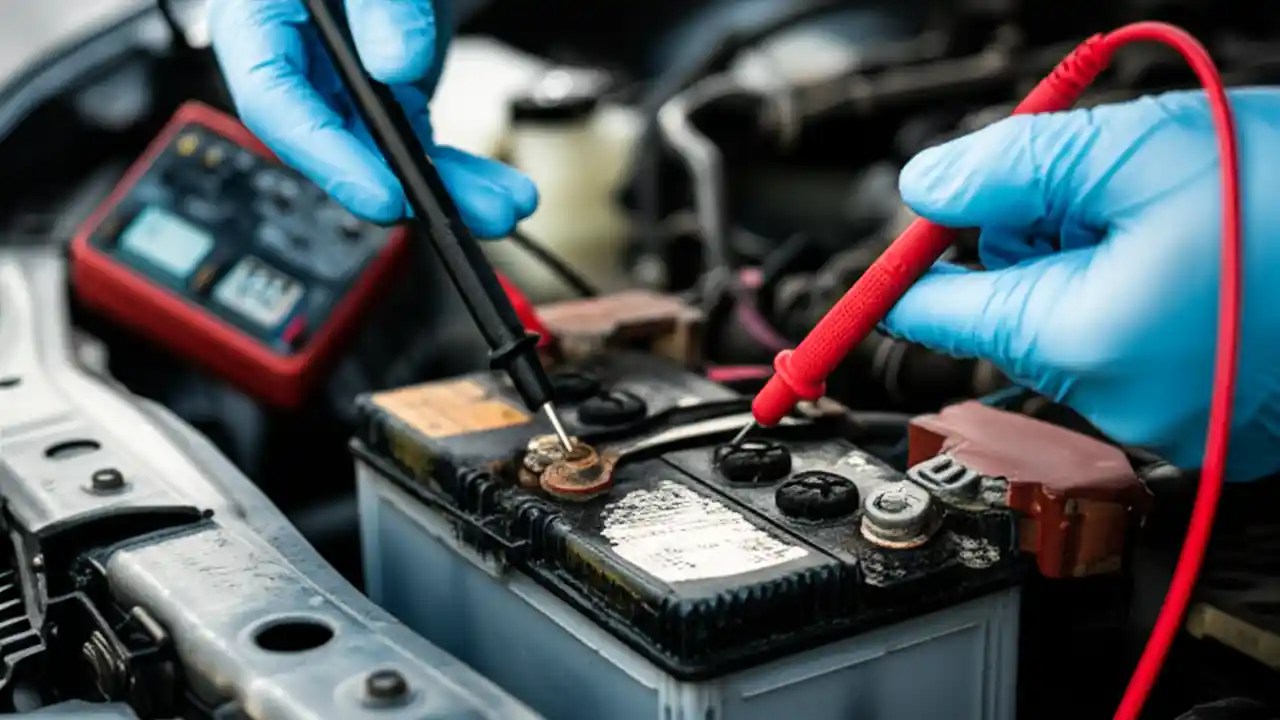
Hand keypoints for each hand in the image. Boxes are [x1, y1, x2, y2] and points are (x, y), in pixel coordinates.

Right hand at [208, 0, 536, 235]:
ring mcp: (346, 89)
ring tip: (500, 209)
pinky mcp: (388, 100)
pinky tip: (498, 193)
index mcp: (257, 24)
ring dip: (445, 189)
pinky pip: (418, 145)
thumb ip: (381, 4)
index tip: (384, 194)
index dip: (328, 158)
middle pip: (337, 146)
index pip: (275, 105)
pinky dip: (458, 172)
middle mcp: (298, 66)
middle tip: (449, 213)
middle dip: (402, 186)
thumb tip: (397, 65)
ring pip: (387, 157)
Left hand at [882, 89, 1279, 480]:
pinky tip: (1198, 265)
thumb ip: (1007, 168)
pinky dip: (1142, 310)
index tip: (897, 250)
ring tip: (1171, 218)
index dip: (911, 266)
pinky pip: (1139, 364)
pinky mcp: (1225, 430)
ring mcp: (1179, 428)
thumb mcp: (1136, 148)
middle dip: (1027, 247)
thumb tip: (928, 189)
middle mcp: (1122, 406)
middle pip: (1011, 318)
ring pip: (1077, 336)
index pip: (938, 314)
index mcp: (1082, 342)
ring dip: (1090, 271)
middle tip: (1090, 187)